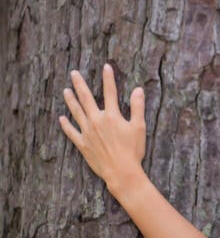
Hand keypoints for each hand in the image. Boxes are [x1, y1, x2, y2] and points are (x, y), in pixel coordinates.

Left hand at [59, 64, 146, 190]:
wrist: (121, 171)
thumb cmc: (133, 150)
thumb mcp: (139, 127)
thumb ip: (138, 107)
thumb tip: (138, 90)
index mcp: (112, 116)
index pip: (110, 92)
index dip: (108, 79)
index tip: (106, 66)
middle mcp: (97, 121)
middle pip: (86, 99)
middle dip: (79, 84)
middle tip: (73, 73)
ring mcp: (87, 132)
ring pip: (76, 112)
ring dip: (70, 100)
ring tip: (66, 91)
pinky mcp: (82, 144)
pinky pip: (71, 132)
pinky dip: (66, 125)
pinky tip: (62, 118)